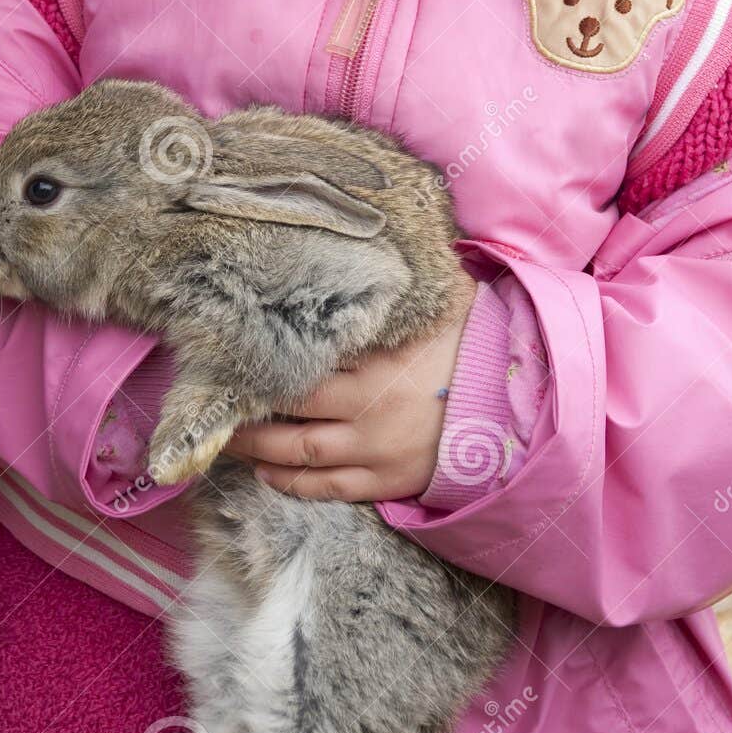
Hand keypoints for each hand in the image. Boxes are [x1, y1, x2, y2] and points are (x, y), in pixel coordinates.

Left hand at [224, 267, 478, 501]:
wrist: (517, 407)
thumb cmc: (471, 348)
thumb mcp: (436, 309)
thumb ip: (395, 291)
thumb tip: (369, 242)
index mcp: (374, 365)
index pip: (301, 366)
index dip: (261, 367)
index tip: (229, 360)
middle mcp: (367, 411)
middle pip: (289, 416)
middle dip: (247, 415)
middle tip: (214, 406)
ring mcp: (375, 451)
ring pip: (300, 456)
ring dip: (258, 452)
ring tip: (228, 442)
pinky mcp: (387, 481)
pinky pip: (329, 490)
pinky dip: (293, 485)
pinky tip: (267, 474)